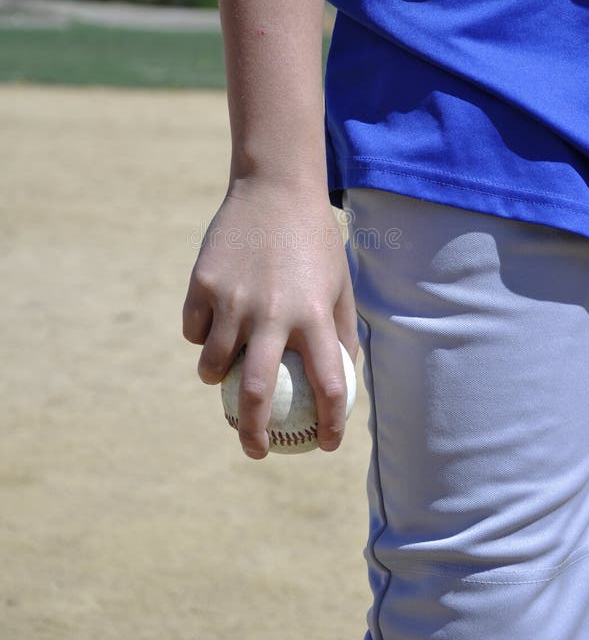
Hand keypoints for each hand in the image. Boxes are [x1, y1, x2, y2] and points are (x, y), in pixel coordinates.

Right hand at [182, 177, 357, 458]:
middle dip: (254, 435)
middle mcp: (272, 312)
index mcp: (313, 315)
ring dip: (217, 380)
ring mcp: (232, 299)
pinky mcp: (202, 284)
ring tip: (224, 377)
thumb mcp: (338, 283)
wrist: (274, 189)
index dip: (331, 423)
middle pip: (257, 394)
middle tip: (257, 451)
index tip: (326, 443)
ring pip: (212, 365)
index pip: (329, 385)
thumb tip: (342, 379)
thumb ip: (341, 331)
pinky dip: (201, 338)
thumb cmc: (314, 241)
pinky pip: (194, 330)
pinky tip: (211, 329)